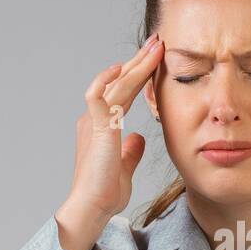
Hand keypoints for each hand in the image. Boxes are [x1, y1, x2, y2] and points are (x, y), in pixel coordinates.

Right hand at [61, 33, 165, 227]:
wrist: (93, 208)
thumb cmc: (105, 192)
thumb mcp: (124, 167)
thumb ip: (130, 150)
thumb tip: (139, 138)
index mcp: (102, 126)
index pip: (123, 93)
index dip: (138, 76)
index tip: (155, 60)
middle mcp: (95, 119)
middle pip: (120, 82)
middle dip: (140, 61)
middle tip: (157, 41)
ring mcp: (93, 121)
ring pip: (116, 84)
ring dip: (136, 64)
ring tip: (154, 47)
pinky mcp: (95, 128)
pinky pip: (97, 96)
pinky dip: (107, 80)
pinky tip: (121, 67)